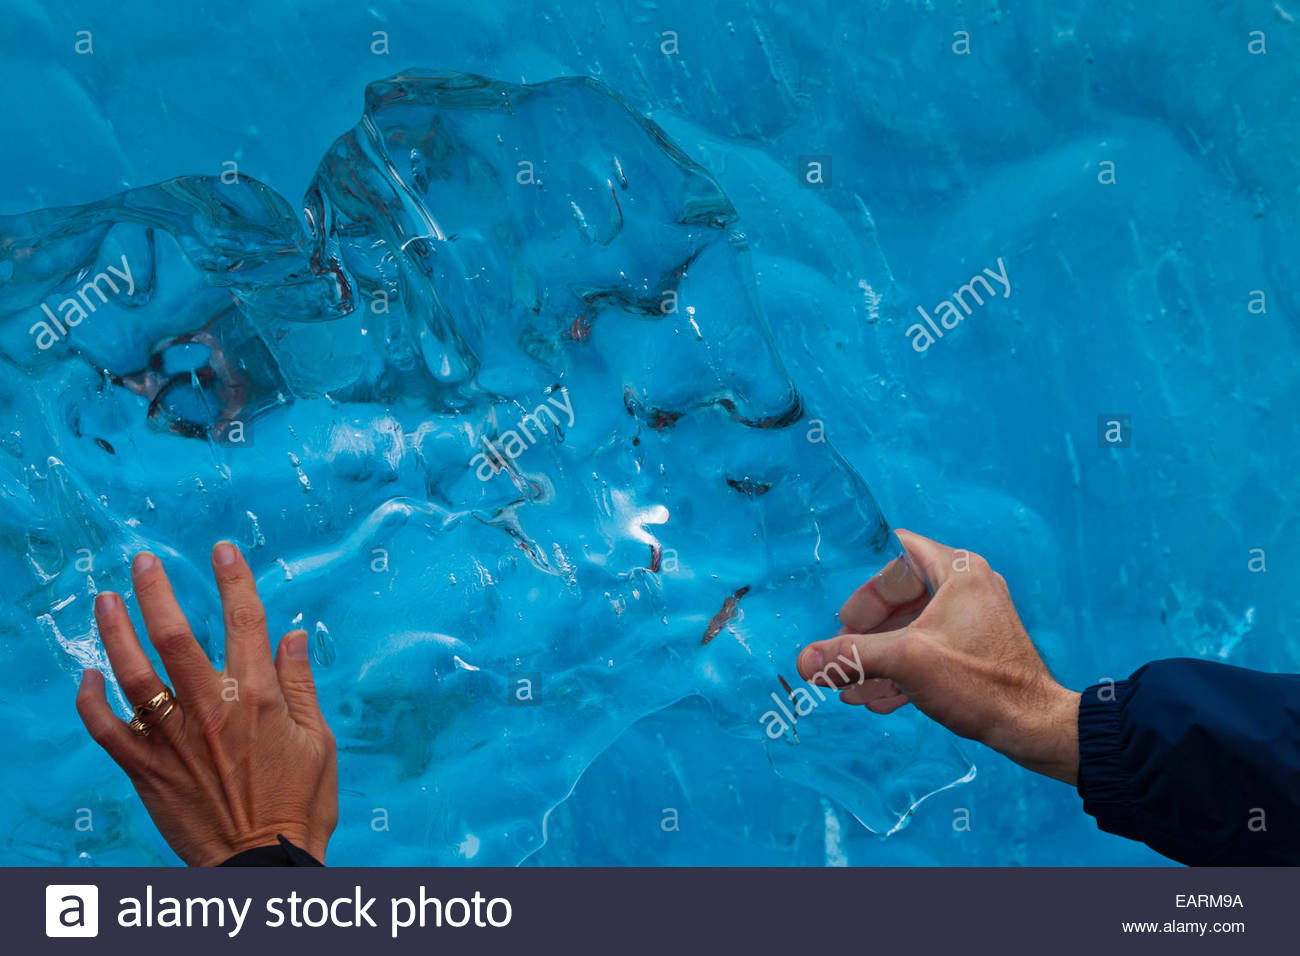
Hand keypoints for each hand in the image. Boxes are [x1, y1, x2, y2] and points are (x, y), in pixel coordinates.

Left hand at [75, 541, 337, 864]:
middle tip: (144, 561)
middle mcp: (209, 710)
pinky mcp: (145, 770)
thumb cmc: (298, 804)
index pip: (245, 621)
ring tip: (105, 599)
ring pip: (132, 673)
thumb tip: (292, 635)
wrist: (261, 864)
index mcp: (256, 698)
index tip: (222, 550)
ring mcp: (172, 740)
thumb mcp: (319, 741)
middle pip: (174, 636)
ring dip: (114, 631)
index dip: (233, 579)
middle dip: (157, 591)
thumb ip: (300, 685)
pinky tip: (87, 676)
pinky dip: (91, 700)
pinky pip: (106, 729)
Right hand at [797, 530, 1080, 783]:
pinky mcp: (974, 650)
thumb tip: (803, 661)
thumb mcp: (906, 660)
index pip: (897, 553)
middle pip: (899, 596)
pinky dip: (899, 671)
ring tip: (849, 685)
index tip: (843, 613)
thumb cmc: (979, 682)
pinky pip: (926, 650)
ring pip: (910, 628)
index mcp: (958, 571)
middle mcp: (967, 588)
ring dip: (877, 657)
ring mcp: (972, 620)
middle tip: (841, 653)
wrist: (1033, 726)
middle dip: (865, 631)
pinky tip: (876, 698)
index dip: (865, 582)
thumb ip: (851, 655)